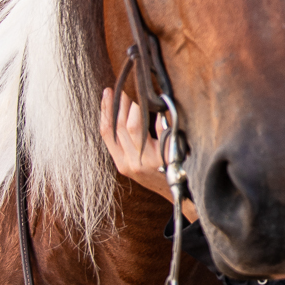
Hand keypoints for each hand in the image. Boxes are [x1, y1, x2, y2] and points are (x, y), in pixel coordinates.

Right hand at [99, 89, 198, 221]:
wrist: (179, 194)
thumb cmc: (158, 174)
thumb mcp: (137, 164)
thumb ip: (128, 145)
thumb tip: (123, 113)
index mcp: (122, 163)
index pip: (107, 133)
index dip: (105, 112)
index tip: (107, 95)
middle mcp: (132, 162)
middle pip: (119, 127)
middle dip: (120, 105)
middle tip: (122, 90)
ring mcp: (148, 160)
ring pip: (134, 128)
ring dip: (135, 108)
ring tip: (138, 98)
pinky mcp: (165, 157)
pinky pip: (160, 131)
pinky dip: (158, 118)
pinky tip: (159, 108)